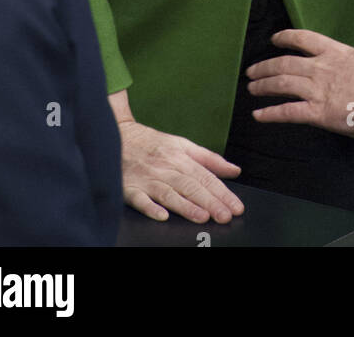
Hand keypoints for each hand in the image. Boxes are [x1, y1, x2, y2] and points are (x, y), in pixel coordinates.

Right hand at [115, 113, 244, 223]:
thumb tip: (235, 170)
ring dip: (186, 206)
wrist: (117, 135)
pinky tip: (162, 216)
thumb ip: (209, 159)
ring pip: (170, 193)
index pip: (206, 177)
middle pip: (191, 186)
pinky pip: (140, 199)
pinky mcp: (129, 187)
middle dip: (210, 202)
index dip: (223, 193)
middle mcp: (166, 167)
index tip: (236, 207)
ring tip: (203, 217)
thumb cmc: (152, 143)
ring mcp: (147, 178)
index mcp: (180, 156)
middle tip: (226, 216)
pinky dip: (150, 207)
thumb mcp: (182, 144)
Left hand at [246, 29, 353, 135]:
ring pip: (281, 84)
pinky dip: (270, 114)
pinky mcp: (316, 112)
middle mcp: (321, 67)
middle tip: (252, 71)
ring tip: (252, 88)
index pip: (303, 38)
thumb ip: (344, 64)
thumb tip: (339, 71)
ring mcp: (317, 89)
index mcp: (334, 52)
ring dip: (263, 86)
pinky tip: (258, 115)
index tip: (275, 39)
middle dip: (265, 67)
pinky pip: (287, 112)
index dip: (286, 37)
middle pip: (284, 63)